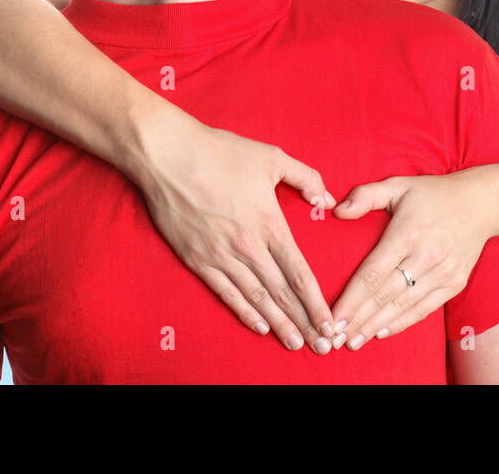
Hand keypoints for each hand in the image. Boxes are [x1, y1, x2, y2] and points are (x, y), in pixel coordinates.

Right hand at [134, 109, 338, 353]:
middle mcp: (248, 246)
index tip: (330, 324)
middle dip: (304, 322)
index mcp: (269, 222)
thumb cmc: (221, 152)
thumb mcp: (272, 157)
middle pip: (282, 293)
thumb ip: (306, 178)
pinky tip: (259, 327)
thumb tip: (327, 201)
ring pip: (256, 298)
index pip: (299, 272)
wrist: (168, 155)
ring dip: (278, 324)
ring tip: (295, 343)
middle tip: (321, 346)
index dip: (316, 302)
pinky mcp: (196, 258)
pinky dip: (244, 312)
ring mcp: (220, 255)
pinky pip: (225, 292)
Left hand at [329, 164, 498, 349]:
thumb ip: (365, 196)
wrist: (482, 203)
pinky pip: (424, 309)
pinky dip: (402, 323)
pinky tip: (381, 333)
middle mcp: (427, 256)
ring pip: (403, 306)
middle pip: (385, 295)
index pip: (373, 273)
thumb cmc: (433, 193)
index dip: (351, 299)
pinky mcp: (455, 283)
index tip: (333, 318)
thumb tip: (336, 211)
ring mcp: (444, 272)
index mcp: (408, 232)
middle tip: (335, 339)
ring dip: (375, 327)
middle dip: (358, 320)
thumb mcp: (398, 185)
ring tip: (353, 342)